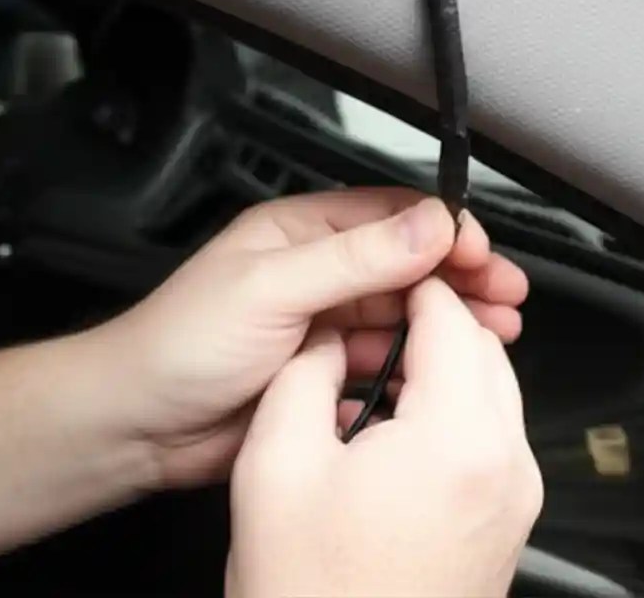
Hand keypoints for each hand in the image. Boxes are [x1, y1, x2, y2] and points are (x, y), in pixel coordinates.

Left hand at [86, 187, 527, 487]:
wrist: (137, 426)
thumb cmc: (178, 345)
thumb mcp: (274, 288)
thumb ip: (357, 257)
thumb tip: (429, 224)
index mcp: (301, 232)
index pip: (391, 217)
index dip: (443, 232)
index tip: (483, 254)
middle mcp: (316, 273)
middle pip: (407, 266)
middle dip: (461, 279)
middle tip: (506, 298)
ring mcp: (321, 324)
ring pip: (402, 317)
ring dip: (447, 324)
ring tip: (492, 335)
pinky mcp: (322, 371)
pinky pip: (383, 363)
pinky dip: (416, 367)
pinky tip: (439, 374)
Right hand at [227, 278, 542, 597]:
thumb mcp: (275, 467)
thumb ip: (303, 376)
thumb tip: (324, 339)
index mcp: (457, 438)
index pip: (451, 319)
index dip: (416, 281)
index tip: (390, 268)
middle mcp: (505, 465)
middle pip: (485, 352)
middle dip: (436, 321)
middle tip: (380, 314)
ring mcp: (514, 500)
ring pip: (494, 394)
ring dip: (447, 368)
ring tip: (380, 373)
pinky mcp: (506, 527)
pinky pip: (492, 440)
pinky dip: (456, 415)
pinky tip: (398, 430)